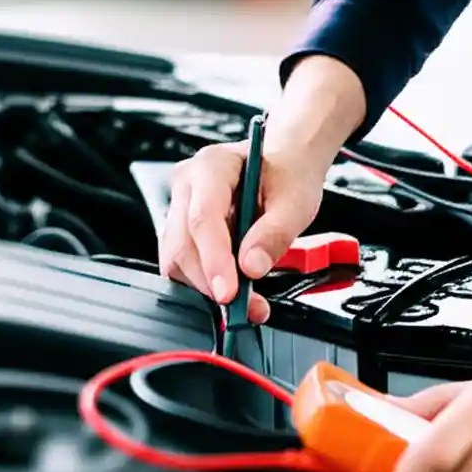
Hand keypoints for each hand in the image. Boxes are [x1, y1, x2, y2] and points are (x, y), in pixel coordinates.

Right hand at [159, 140, 327, 320]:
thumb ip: (274, 234)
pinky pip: (183, 263)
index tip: (229, 293)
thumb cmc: (287, 175)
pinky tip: (233, 290)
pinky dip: (206, 282)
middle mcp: (187, 185)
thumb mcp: (295, 202)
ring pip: (177, 259)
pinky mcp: (181, 230)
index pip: (202, 218)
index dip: (213, 260)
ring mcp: (179, 207)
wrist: (285, 165)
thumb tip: (251, 268)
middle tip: (246, 307)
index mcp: (212, 166)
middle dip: (211, 283)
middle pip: (182, 245)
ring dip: (207, 287)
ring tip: (247, 302)